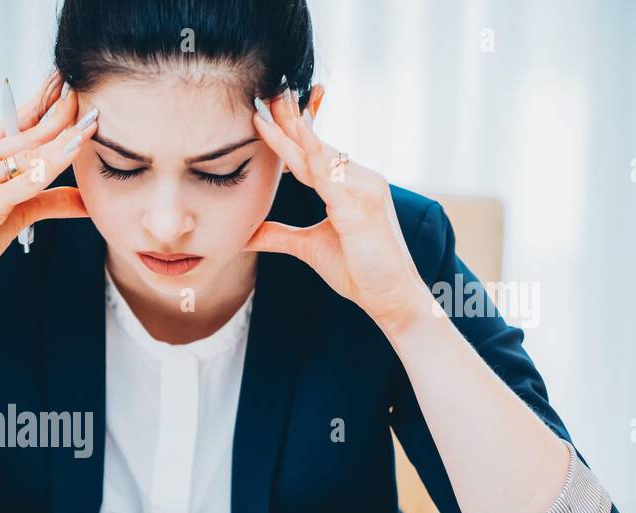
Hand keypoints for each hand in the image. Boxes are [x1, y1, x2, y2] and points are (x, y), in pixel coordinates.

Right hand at [0, 69, 98, 306]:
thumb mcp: (14, 214)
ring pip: (29, 150)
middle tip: (92, 97)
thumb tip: (87, 198)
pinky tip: (75, 147)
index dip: (45, 99)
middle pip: (27, 129)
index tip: (70, 83)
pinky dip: (54, 162)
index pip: (15, 118)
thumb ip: (48, 200)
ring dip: (64, 134)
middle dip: (61, 112)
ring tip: (92, 120)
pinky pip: (26, 178)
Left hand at [246, 85, 430, 334]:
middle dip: (290, 118)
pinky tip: (296, 142)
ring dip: (295, 130)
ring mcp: (363, 190)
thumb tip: (244, 232)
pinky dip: (312, 159)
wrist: (391, 297)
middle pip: (317, 144)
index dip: (294, 127)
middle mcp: (359, 179)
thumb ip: (278, 235)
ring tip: (272, 106)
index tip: (271, 105)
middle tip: (266, 91)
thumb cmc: (358, 270)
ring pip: (321, 154)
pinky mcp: (360, 209)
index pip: (315, 150)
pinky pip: (331, 179)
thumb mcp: (308, 247)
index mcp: (348, 184)